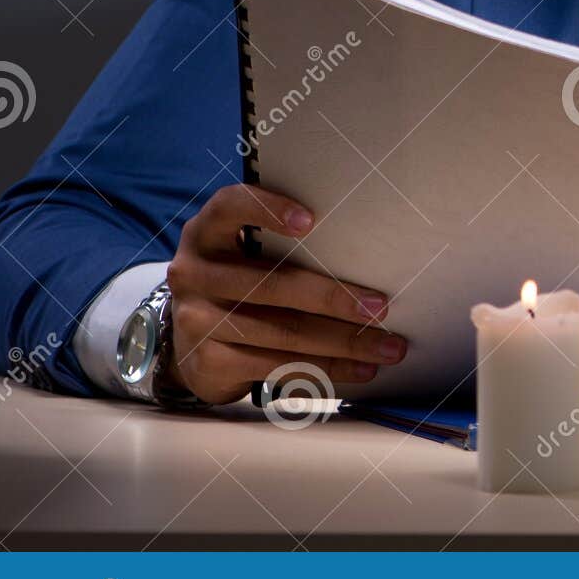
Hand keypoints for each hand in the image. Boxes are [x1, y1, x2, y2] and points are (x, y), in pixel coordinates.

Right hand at [161, 183, 404, 404]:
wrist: (191, 339)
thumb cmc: (239, 281)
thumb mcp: (246, 255)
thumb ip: (283, 247)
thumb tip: (367, 257)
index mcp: (207, 232)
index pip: (230, 207)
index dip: (267, 209)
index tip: (311, 220)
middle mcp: (194, 272)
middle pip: (274, 284)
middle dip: (335, 298)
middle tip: (381, 307)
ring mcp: (196, 319)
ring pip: (283, 332)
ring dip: (343, 343)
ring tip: (386, 348)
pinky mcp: (206, 361)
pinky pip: (276, 366)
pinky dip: (324, 369)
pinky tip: (358, 370)